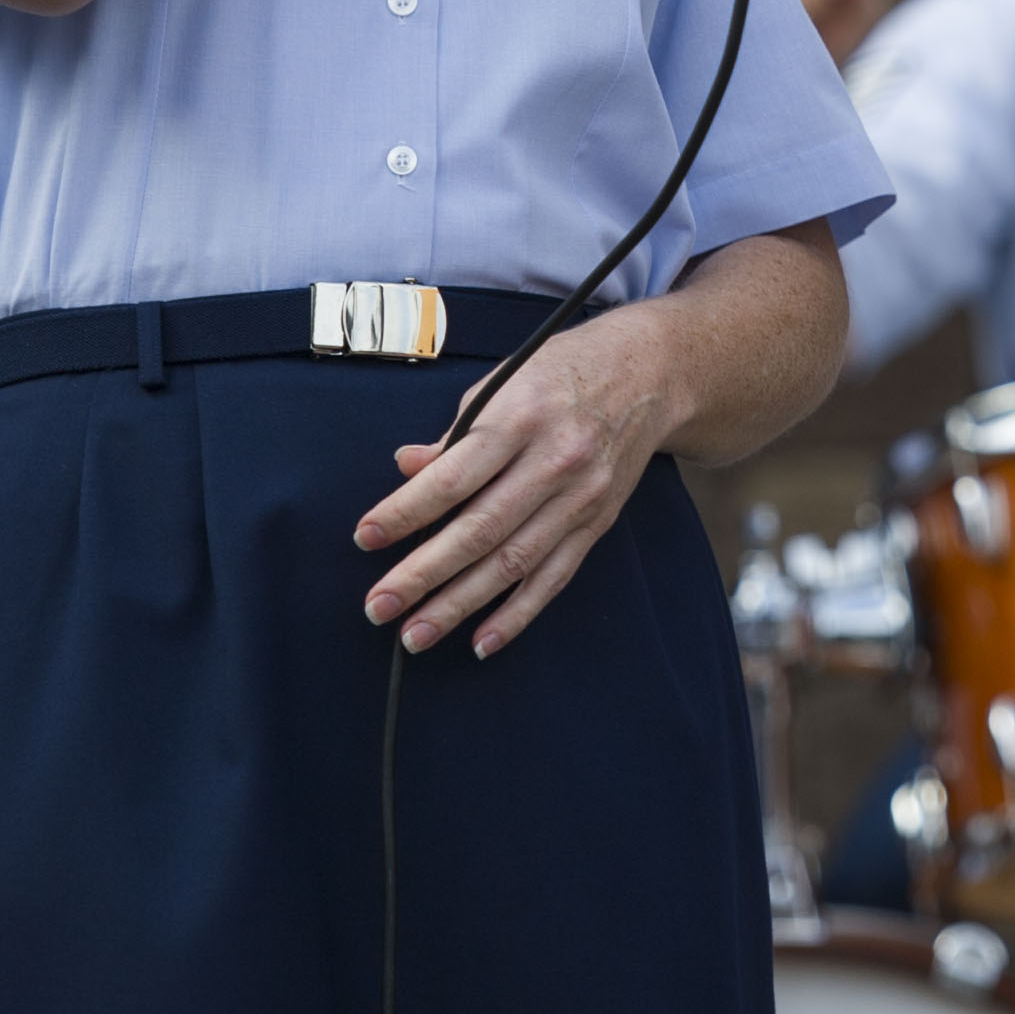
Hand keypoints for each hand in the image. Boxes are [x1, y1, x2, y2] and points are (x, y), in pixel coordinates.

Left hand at [357, 312, 684, 656]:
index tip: (366, 537)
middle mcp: (553, 461)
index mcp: (521, 418)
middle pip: (479, 530)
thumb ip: (456, 433)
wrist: (648, 374)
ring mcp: (580, 498)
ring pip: (512, 563)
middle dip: (423, 574)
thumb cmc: (563, 373)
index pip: (453, 477)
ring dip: (460, 605)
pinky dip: (517, 614)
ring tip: (415, 633)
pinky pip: (553, 577)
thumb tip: (406, 468)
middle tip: (378, 606)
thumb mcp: (503, 382)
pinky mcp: (597, 523)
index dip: (405, 511)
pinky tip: (481, 640)